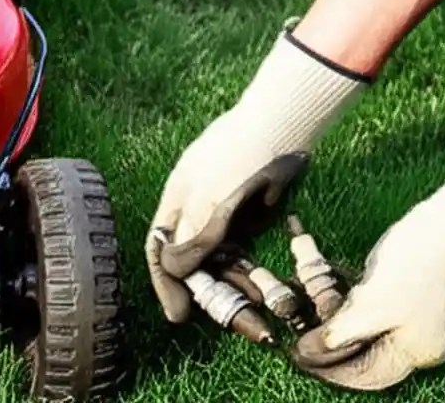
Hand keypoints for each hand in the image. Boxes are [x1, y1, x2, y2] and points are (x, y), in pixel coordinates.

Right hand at [146, 108, 308, 322]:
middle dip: (212, 295)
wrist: (283, 122)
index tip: (180, 315)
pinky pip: (247, 253)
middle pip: (194, 263)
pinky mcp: (252, 216)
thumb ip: (191, 237)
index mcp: (175, 204)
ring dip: (238, 287)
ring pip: (223, 263)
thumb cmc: (238, 154)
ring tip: (262, 309)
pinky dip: (255, 272)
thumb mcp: (209, 198)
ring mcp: (223, 215)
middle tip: (239, 322)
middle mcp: (195, 214)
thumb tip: (174, 271)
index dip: (168, 285)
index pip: (161, 252)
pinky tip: (271, 289)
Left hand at [293, 146, 444, 389]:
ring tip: (304, 291)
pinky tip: (328, 270)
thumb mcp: (375, 304)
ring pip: (370, 317)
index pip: (367, 374)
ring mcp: (425, 313)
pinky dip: (353, 287)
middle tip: (299, 325)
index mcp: (416, 351)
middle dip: (332, 334)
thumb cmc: (421, 264)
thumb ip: (345, 332)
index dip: (329, 367)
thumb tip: (315, 352)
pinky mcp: (420, 286)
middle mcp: (424, 338)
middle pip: (368, 346)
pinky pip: (378, 296)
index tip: (298, 353)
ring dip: (337, 305)